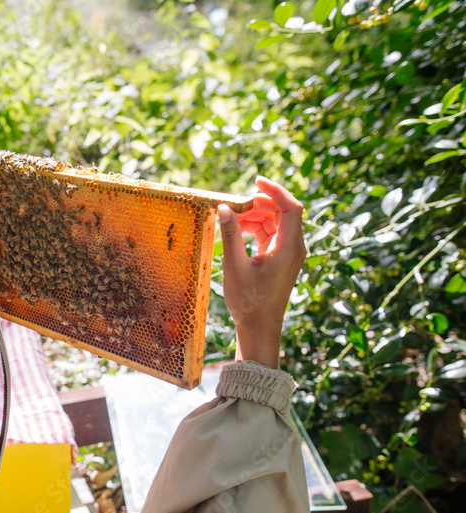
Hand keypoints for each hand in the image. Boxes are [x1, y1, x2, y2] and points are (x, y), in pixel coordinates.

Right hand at [218, 176, 305, 367]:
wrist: (260, 327)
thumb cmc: (249, 301)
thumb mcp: (235, 266)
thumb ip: (230, 235)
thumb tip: (223, 209)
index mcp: (290, 247)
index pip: (291, 207)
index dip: (275, 190)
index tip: (256, 180)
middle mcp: (294, 247)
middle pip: (283, 212)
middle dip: (259, 204)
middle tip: (234, 206)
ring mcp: (289, 252)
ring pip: (276, 222)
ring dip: (255, 216)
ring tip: (232, 219)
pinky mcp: (280, 258)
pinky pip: (271, 234)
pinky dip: (256, 228)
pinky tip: (238, 230)